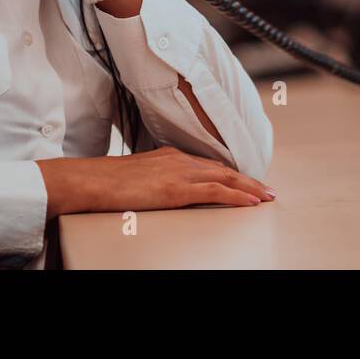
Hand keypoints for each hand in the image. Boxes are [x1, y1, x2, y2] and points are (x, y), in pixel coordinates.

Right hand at [35, 146, 275, 217]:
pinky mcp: (177, 188)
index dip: (231, 173)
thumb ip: (157, 178)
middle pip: (224, 169)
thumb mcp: (138, 176)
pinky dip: (237, 196)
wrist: (92, 180)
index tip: (247, 181)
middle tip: (268, 189)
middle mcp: (180, 160)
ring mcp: (180, 173)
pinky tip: (250, 202)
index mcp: (171, 156)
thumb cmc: (108, 181)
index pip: (209, 165)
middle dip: (248, 179)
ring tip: (267, 196)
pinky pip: (215, 192)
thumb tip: (164, 188)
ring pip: (225, 178)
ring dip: (250, 187)